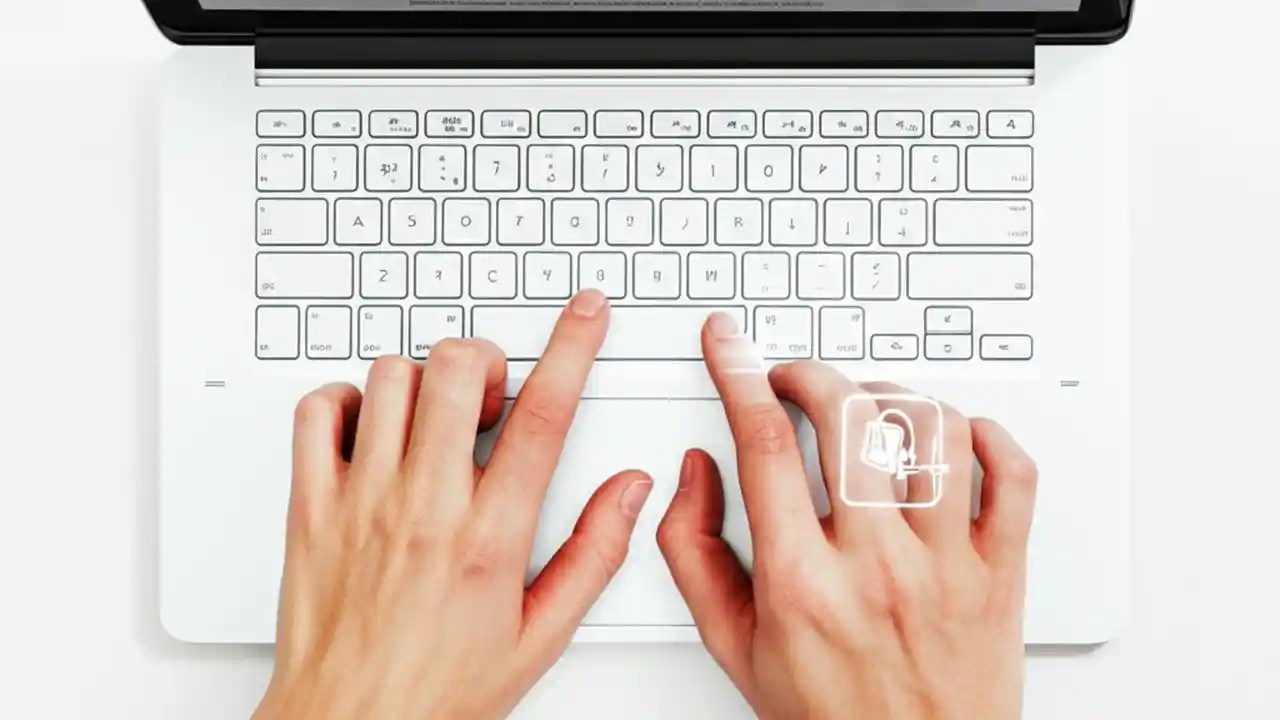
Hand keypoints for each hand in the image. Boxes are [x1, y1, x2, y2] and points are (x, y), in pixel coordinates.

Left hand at [255, 290, 652, 719]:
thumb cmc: (437, 692)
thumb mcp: (540, 635)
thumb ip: (593, 555)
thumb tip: (629, 492)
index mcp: (489, 538)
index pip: (543, 416)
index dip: (573, 348)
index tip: (585, 313)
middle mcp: (423, 507)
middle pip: (457, 372)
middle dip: (487, 358)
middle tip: (493, 392)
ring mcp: (361, 500)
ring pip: (391, 379)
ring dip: (424, 381)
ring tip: (438, 417)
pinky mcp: (312, 505)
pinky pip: (319, 412)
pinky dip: (347, 399)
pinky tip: (373, 428)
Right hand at [658, 313, 1037, 719]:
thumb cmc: (830, 719)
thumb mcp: (733, 646)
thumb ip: (695, 553)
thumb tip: (695, 473)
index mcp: (802, 584)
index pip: (762, 446)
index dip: (738, 375)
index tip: (729, 345)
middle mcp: (878, 567)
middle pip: (847, 417)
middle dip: (810, 374)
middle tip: (795, 380)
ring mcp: (949, 566)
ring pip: (933, 432)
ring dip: (892, 397)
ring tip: (869, 409)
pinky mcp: (1003, 573)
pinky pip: (1014, 475)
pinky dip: (986, 435)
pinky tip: (950, 440)